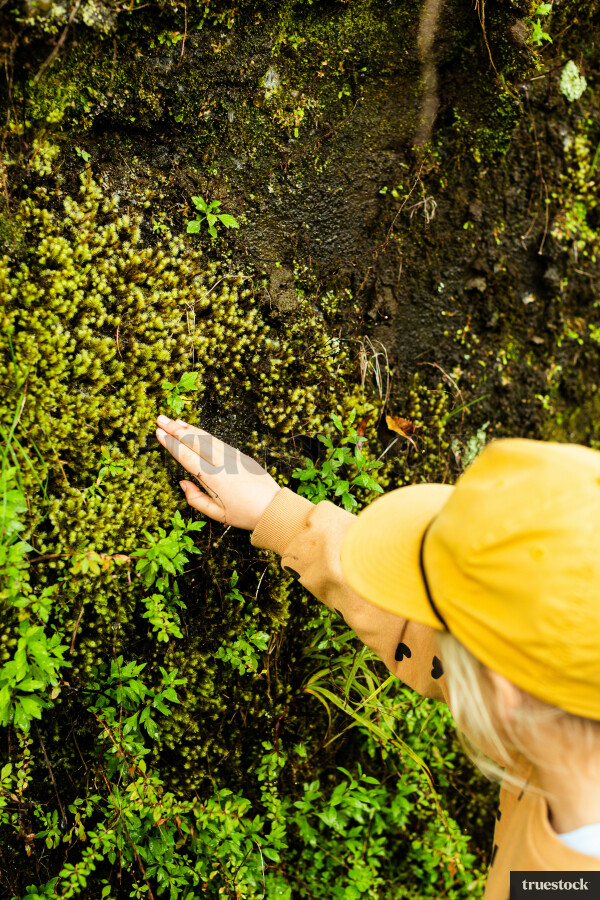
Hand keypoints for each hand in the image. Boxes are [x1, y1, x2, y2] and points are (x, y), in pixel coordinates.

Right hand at [155, 415, 280, 530]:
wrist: (274, 507)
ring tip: (174, 421)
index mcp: (213, 478)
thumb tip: (183, 482)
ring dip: (189, 428)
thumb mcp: (217, 514)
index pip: (186, 456)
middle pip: (194, 441)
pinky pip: (217, 440)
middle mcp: (222, 463)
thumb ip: (195, 499)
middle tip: (160, 419)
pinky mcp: (240, 454)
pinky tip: (195, 430)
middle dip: (175, 429)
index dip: (171, 443)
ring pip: (206, 438)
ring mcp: (232, 456)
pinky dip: (204, 434)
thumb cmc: (244, 514)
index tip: (158, 433)